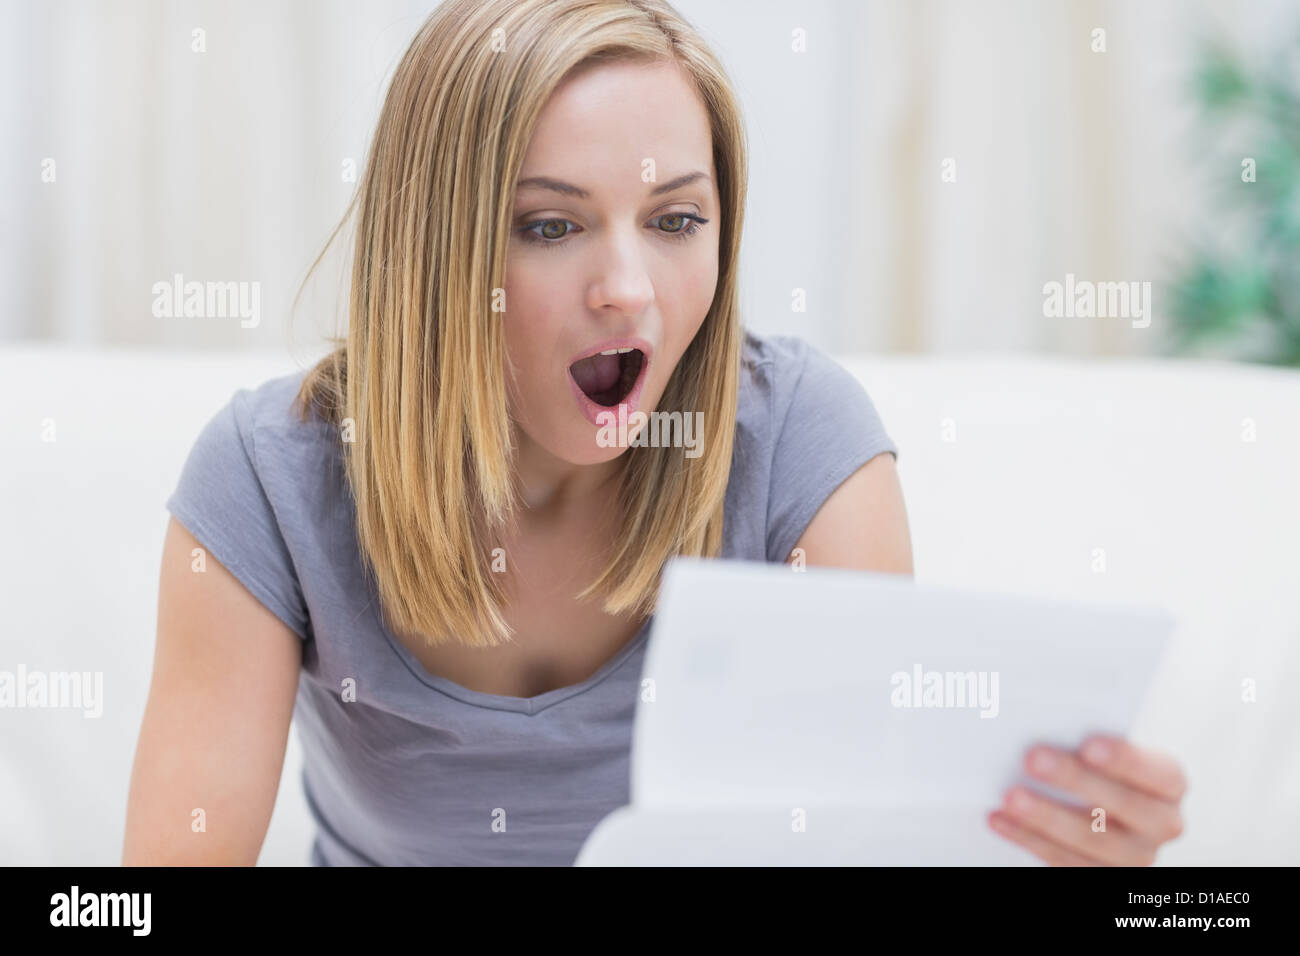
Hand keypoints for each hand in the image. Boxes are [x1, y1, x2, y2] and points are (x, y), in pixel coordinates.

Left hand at [987, 735, 1186, 865]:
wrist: (1098, 806)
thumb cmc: (1097, 765)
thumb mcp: (1104, 748)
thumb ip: (1085, 735)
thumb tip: (1039, 717)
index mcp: (1169, 784)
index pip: (1158, 772)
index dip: (1125, 760)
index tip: (1088, 745)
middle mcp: (1161, 824)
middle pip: (1124, 806)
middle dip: (1075, 781)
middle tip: (1032, 758)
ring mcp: (1134, 856)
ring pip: (1092, 841)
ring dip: (1046, 817)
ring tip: (1010, 796)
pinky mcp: (1101, 874)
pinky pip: (1064, 861)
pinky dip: (1028, 837)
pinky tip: (999, 818)